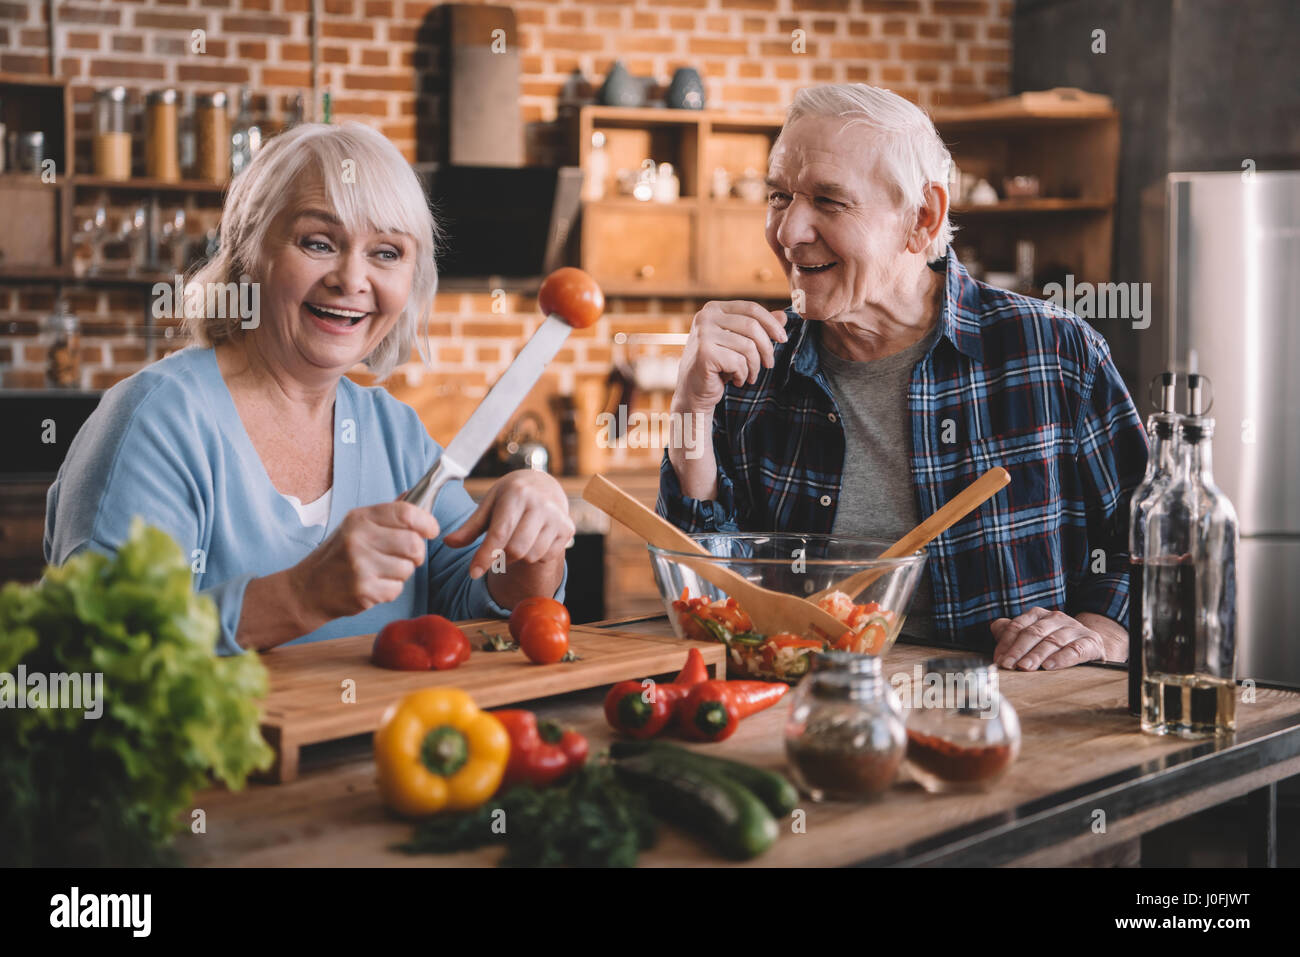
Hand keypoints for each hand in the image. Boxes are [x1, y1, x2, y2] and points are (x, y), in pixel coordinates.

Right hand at [290, 501, 438, 623]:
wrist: (307, 589)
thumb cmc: (338, 555)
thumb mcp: (356, 525)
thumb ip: (388, 513)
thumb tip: (417, 494)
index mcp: (360, 518)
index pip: (406, 512)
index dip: (427, 522)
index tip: (431, 530)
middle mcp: (358, 539)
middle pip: (414, 544)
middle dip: (416, 553)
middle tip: (405, 557)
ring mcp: (359, 566)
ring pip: (408, 569)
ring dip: (401, 573)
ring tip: (381, 571)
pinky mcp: (362, 591)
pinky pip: (396, 590)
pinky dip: (390, 590)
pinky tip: (372, 585)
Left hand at [442, 470, 573, 578]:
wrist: (543, 485)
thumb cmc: (510, 497)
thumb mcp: (488, 505)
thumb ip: (469, 527)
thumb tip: (448, 542)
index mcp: (516, 493)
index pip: (499, 533)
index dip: (485, 556)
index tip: (473, 573)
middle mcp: (540, 503)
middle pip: (517, 549)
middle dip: (502, 558)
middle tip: (496, 554)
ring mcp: (557, 516)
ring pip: (531, 555)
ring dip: (518, 557)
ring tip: (515, 541)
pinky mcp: (567, 528)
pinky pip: (546, 556)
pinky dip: (534, 555)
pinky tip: (532, 540)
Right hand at [674, 301, 788, 412]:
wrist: (693, 392)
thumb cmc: (718, 366)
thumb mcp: (739, 344)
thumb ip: (759, 328)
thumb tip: (783, 316)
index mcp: (713, 309)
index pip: (751, 309)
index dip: (772, 323)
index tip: (783, 339)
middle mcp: (705, 317)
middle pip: (752, 326)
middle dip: (766, 348)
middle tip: (769, 364)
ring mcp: (703, 334)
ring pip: (748, 346)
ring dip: (755, 366)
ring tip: (750, 376)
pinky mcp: (705, 353)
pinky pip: (738, 362)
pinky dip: (743, 375)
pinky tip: (737, 380)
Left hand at [990, 607, 1126, 670]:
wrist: (1090, 646)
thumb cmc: (1054, 643)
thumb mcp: (1033, 637)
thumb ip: (1012, 632)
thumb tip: (995, 628)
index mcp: (1038, 615)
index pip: (1018, 626)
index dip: (1006, 643)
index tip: (998, 660)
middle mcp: (1056, 618)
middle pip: (1034, 633)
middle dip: (1019, 650)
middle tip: (1009, 665)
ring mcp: (1075, 628)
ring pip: (1053, 641)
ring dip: (1037, 655)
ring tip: (1025, 667)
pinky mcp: (1091, 641)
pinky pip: (1075, 650)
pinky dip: (1062, 658)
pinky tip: (1050, 666)